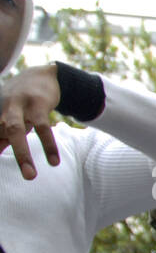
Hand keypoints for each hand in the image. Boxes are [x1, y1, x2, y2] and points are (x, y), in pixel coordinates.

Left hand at [0, 64, 61, 179]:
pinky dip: (48, 145)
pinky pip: (42, 127)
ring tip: (30, 176)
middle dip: (0, 150)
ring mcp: (19, 104)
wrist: (44, 76)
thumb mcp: (11, 117)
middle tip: (16, 175)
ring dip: (22, 154)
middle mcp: (3, 107)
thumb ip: (2, 135)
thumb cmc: (23, 101)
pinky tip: (54, 161)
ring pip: (15, 130)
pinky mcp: (38, 104)